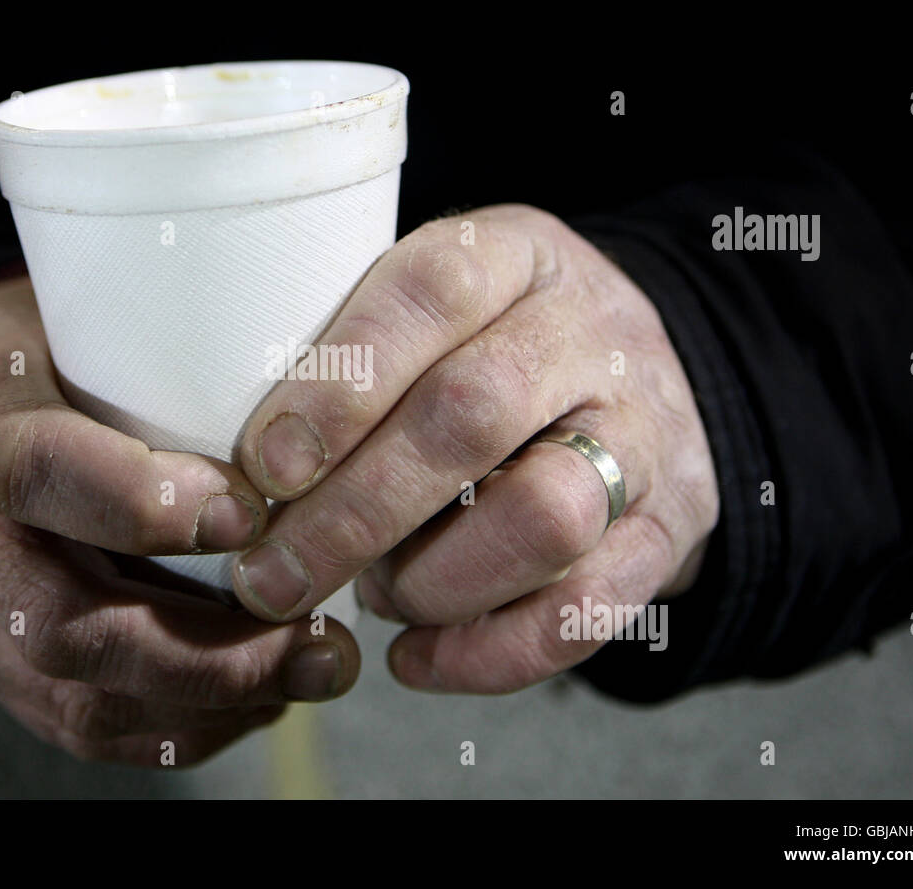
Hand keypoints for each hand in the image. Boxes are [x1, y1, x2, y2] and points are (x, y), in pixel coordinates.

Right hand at [0, 276, 358, 764]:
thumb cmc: (41, 353)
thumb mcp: (85, 312)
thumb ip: (171, 344)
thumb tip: (307, 381)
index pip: (34, 470)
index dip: (142, 503)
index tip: (249, 514)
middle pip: (67, 626)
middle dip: (211, 653)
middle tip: (318, 643)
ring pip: (81, 700)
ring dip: (215, 700)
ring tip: (312, 671)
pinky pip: (84, 728)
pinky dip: (186, 724)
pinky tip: (259, 697)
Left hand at [231, 205, 717, 691]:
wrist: (641, 379)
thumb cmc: (493, 344)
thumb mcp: (437, 305)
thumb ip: (356, 354)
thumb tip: (244, 473)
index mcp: (514, 254)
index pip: (433, 292)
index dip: (344, 383)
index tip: (267, 465)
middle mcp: (589, 333)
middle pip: (474, 413)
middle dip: (357, 509)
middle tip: (272, 576)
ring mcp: (643, 432)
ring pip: (546, 515)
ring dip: (433, 580)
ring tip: (374, 596)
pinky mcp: (668, 527)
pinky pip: (589, 608)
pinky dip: (491, 652)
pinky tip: (418, 659)